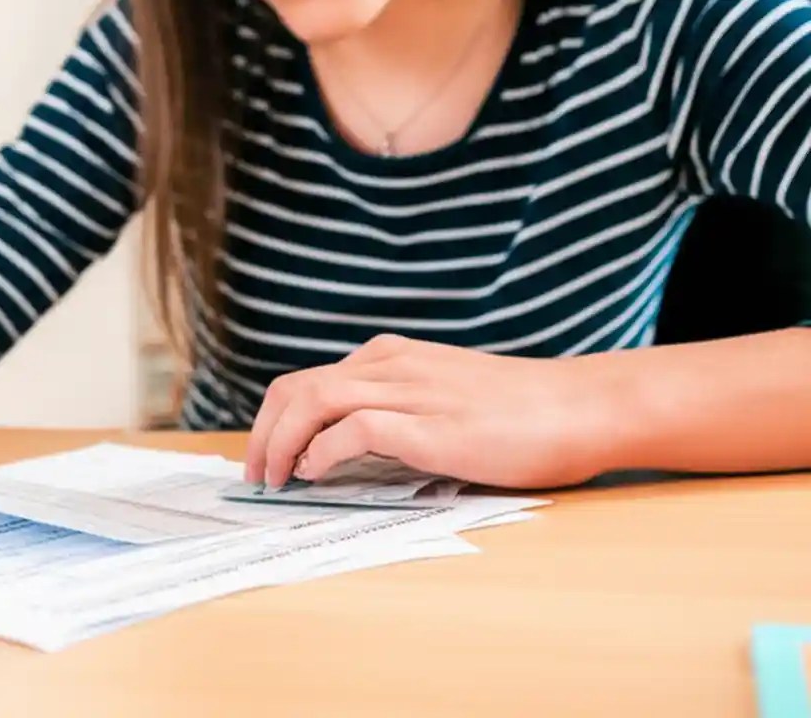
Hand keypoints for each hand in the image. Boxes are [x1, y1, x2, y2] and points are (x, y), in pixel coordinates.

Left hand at [244, 336, 609, 490]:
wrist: (582, 407)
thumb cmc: (520, 412)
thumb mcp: (443, 398)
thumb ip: (396, 413)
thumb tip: (344, 450)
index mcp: (391, 359)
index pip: (307, 380)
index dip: (272, 419)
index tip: (265, 456)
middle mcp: (391, 367)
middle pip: (295, 388)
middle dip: (262, 432)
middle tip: (256, 474)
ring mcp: (410, 392)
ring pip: (313, 402)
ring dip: (280, 442)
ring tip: (274, 479)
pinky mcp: (430, 426)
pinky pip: (354, 429)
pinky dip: (323, 450)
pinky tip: (315, 474)